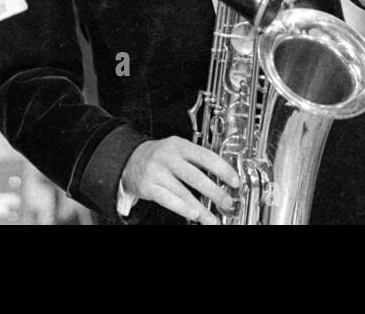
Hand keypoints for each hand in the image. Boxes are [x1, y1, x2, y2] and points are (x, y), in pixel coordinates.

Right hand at [120, 137, 240, 224]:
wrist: (129, 159)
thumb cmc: (160, 157)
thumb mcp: (178, 150)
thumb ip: (197, 160)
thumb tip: (223, 178)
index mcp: (179, 145)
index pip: (205, 156)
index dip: (222, 169)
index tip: (235, 181)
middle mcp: (168, 157)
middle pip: (195, 176)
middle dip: (214, 192)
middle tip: (227, 203)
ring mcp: (156, 172)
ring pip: (182, 192)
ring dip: (201, 208)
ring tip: (213, 219)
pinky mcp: (147, 186)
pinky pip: (168, 200)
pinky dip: (182, 208)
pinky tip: (194, 215)